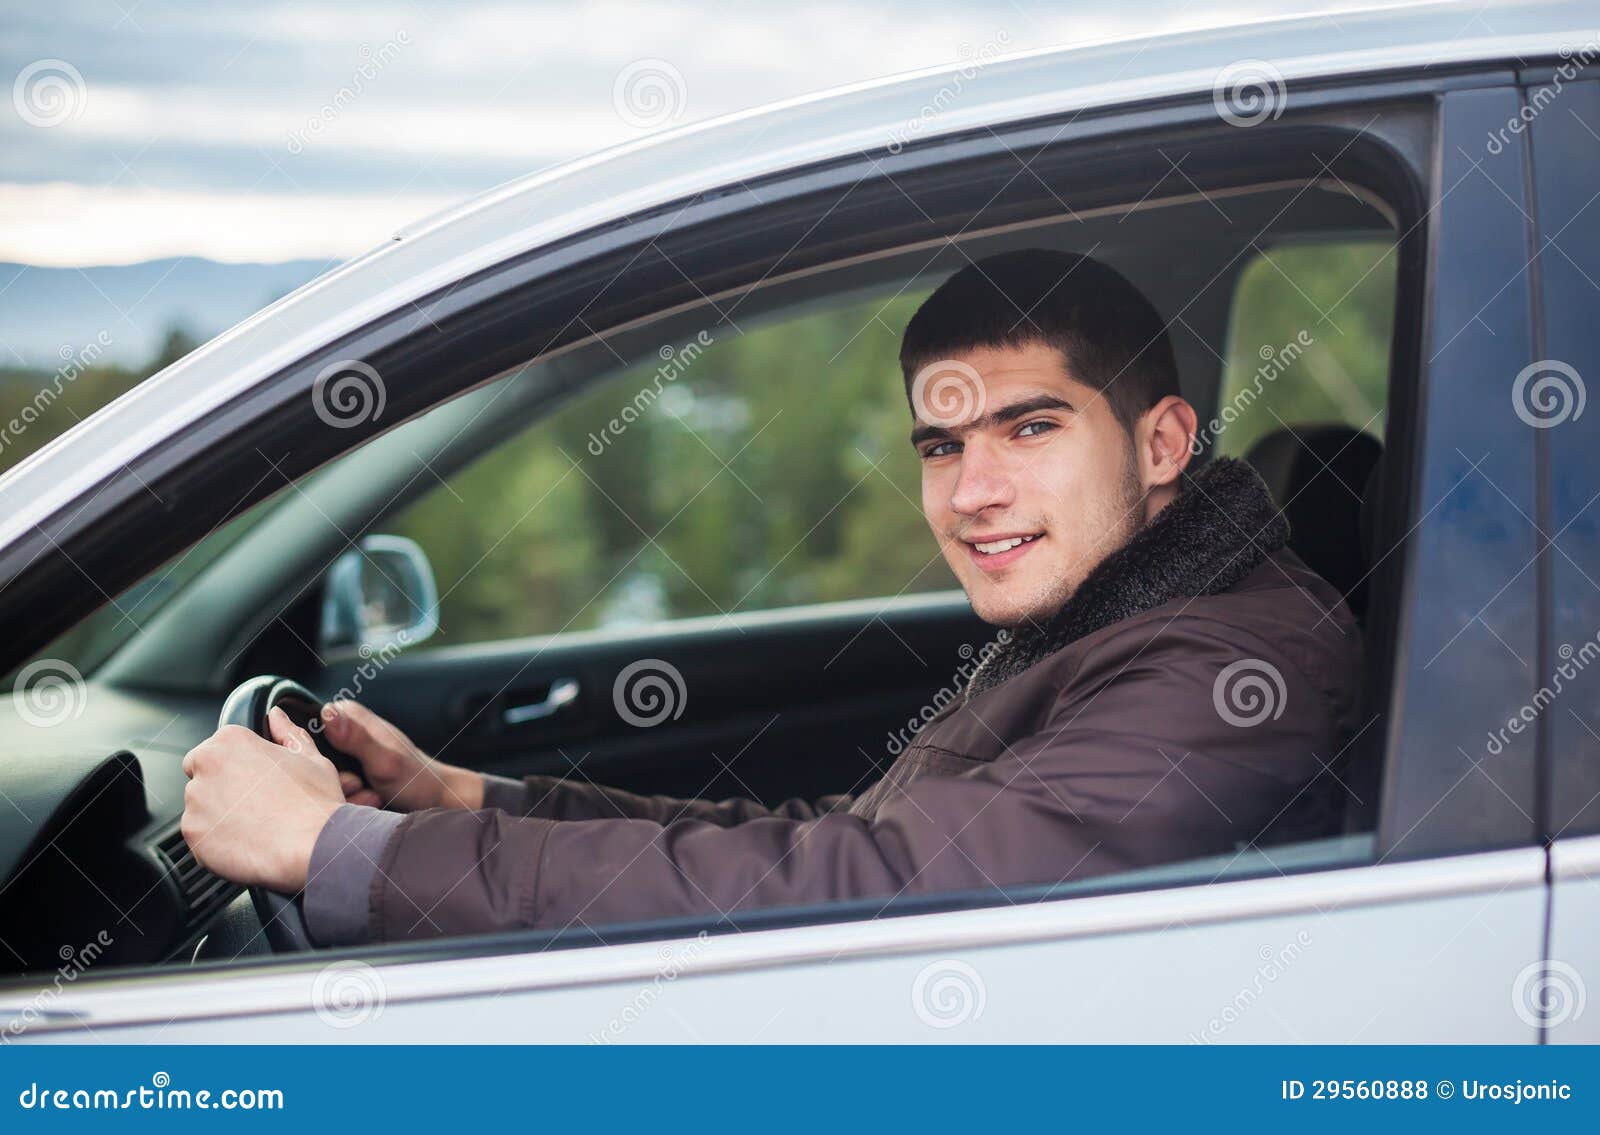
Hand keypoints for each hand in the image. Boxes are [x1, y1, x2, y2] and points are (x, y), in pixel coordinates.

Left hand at [181, 708, 342, 891]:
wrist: (312, 847)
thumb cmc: (314, 803)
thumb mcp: (312, 758)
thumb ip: (288, 733)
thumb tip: (278, 716)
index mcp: (231, 741)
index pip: (216, 748)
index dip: (237, 765)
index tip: (254, 779)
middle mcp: (206, 767)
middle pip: (201, 776)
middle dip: (221, 788)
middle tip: (255, 804)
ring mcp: (195, 803)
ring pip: (200, 808)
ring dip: (219, 816)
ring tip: (255, 826)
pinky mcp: (193, 835)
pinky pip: (201, 837)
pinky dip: (218, 842)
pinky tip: (247, 843)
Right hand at [316, 698, 482, 812]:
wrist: (434, 802)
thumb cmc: (415, 779)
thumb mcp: (384, 760)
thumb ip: (356, 738)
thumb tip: (327, 713)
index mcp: (348, 715)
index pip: (304, 726)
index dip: (312, 755)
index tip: (338, 772)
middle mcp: (343, 730)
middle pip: (310, 756)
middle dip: (330, 779)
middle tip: (360, 787)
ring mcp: (344, 753)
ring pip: (319, 775)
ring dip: (341, 792)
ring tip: (370, 796)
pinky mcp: (347, 773)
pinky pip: (330, 787)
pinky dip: (346, 798)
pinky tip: (367, 802)